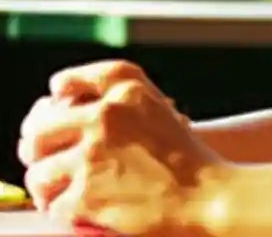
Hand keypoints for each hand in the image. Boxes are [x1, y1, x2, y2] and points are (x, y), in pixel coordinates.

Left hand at [20, 62, 228, 235]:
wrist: (210, 195)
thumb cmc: (186, 158)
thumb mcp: (157, 109)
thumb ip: (114, 101)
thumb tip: (53, 110)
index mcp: (126, 89)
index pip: (66, 83)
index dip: (57, 99)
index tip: (59, 110)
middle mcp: (106, 116)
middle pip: (40, 127)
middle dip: (38, 147)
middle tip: (47, 159)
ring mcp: (93, 156)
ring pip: (39, 172)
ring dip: (46, 184)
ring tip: (58, 191)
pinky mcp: (88, 195)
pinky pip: (54, 206)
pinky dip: (64, 211)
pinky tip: (79, 209)